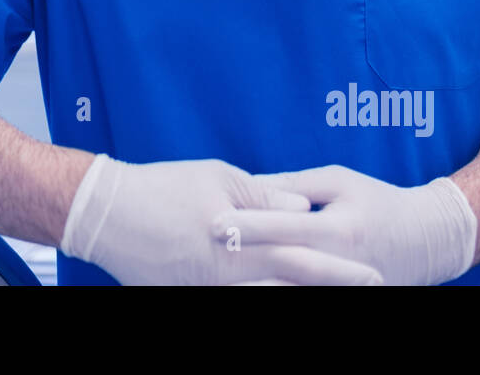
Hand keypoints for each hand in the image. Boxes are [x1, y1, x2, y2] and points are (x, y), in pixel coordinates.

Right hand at [58, 154, 384, 285]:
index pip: (302, 255)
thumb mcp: (219, 177)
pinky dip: (262, 300)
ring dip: (300, 299)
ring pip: (266, 300)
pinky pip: (234, 302)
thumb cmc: (163, 187)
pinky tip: (279, 297)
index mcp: (241, 235)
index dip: (340, 268)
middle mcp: (229, 270)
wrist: (106, 214)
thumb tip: (303, 209)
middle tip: (373, 288)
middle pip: (292, 284)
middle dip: (334, 289)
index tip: (373, 273)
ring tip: (331, 299)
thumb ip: (265, 196)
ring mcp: (208, 289)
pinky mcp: (188, 296)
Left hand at [231, 164, 477, 285]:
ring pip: (289, 291)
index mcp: (340, 230)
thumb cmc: (376, 201)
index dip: (250, 225)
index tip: (214, 222)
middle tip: (203, 252)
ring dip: (253, 284)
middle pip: (282, 265)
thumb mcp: (339, 182)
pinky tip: (245, 286)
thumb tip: (248, 185)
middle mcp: (339, 264)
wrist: (426, 241)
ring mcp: (341, 289)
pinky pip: (302, 297)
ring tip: (215, 276)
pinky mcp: (341, 298)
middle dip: (242, 260)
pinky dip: (275, 290)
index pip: (286, 228)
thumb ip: (293, 185)